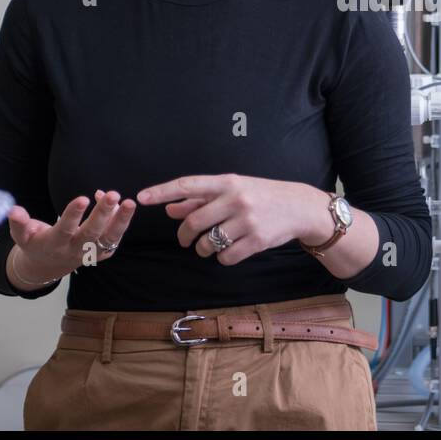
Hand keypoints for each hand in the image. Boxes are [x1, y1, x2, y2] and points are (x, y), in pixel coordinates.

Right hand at [6, 189, 136, 288]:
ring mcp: (90, 253)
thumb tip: (13, 209)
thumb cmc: (35, 243)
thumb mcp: (22, 235)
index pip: (65, 229)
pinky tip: (124, 206)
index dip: (73, 215)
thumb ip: (19, 223)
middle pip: (91, 233)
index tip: (82, 198)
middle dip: (102, 213)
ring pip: (108, 239)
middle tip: (113, 194)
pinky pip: (114, 240)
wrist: (47, 266)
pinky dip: (121, 224)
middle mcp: (74, 250)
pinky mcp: (101, 253)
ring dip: (121, 221)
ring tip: (130, 202)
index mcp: (54, 244)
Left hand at [137, 173, 328, 266]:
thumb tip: (170, 209)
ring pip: (207, 243)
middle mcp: (236, 199)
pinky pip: (225, 257)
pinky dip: (222, 258)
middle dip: (184, 235)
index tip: (141, 197)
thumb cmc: (261, 195)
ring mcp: (247, 220)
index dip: (162, 191)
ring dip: (203, 249)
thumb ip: (200, 199)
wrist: (299, 207)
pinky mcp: (257, 241)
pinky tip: (230, 250)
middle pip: (193, 222)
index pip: (188, 185)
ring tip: (211, 245)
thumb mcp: (233, 190)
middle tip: (185, 240)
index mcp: (227, 182)